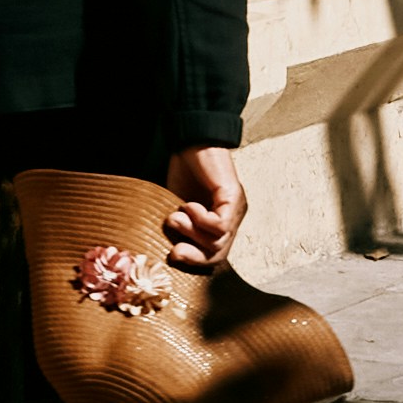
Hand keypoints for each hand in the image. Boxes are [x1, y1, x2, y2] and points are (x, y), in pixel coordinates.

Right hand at [163, 142, 245, 263]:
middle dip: (194, 256)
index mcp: (219, 223)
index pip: (213, 255)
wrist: (190, 141)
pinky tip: (189, 205)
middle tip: (174, 251)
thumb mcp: (177, 205)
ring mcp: (235, 209)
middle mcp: (232, 219)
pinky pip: (220, 224)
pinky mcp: (233, 197)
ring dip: (192, 232)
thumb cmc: (184, 171)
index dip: (194, 261)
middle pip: (218, 254)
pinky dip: (201, 220)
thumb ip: (179, 226)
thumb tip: (167, 252)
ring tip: (176, 215)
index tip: (171, 255)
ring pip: (219, 242)